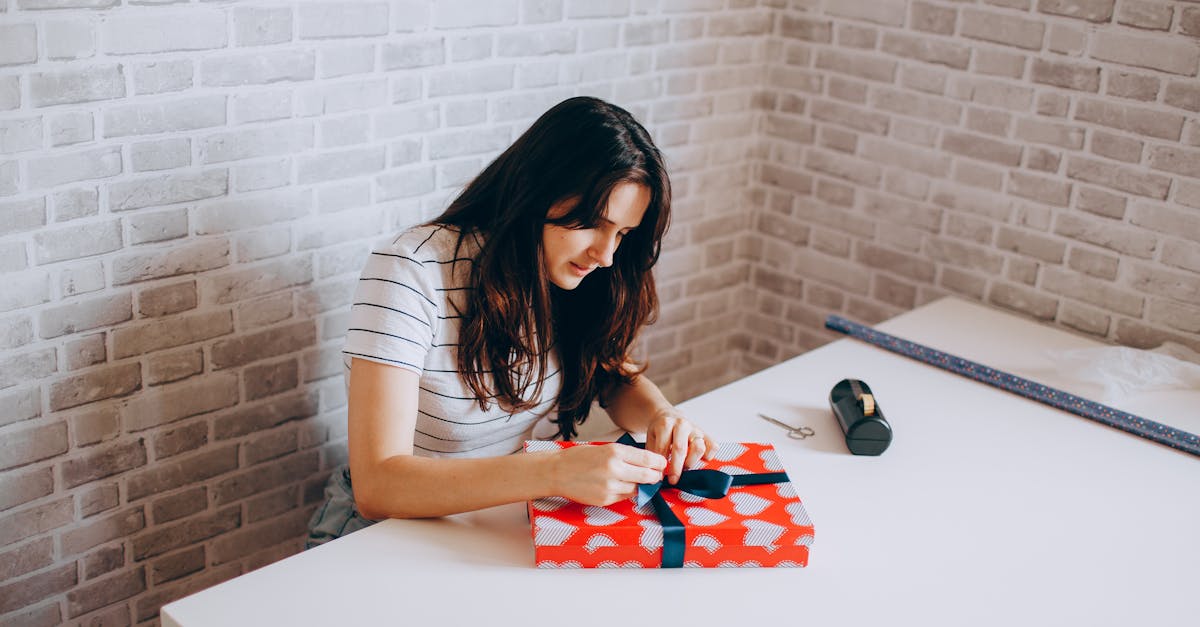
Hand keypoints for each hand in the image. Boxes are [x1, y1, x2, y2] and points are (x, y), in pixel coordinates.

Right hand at [550, 443, 666, 505]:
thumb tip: (648, 462)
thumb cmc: (579, 458)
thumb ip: (626, 456)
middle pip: (648, 476)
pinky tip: (619, 486)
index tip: (662, 464)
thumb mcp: (604, 448)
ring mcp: (610, 487)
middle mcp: (614, 469)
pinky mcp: (605, 500)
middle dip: (655, 477)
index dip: (659, 463)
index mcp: (615, 452)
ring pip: (638, 489)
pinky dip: (626, 492)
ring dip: (640, 486)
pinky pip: (625, 497)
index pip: (649, 459)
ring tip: (635, 480)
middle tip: (655, 475)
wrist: (557, 472)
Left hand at [645, 408, 716, 484]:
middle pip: (680, 449)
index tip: (660, 477)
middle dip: (676, 468)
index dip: (661, 466)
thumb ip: (654, 454)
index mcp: (665, 424)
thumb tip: (656, 474)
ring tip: (684, 466)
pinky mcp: (706, 434)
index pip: (663, 448)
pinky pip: (712, 447)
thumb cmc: (660, 430)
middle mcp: (682, 424)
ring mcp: (695, 429)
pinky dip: (707, 456)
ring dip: (691, 462)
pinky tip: (697, 459)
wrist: (669, 416)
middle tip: (673, 479)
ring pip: (699, 448)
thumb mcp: (651, 439)